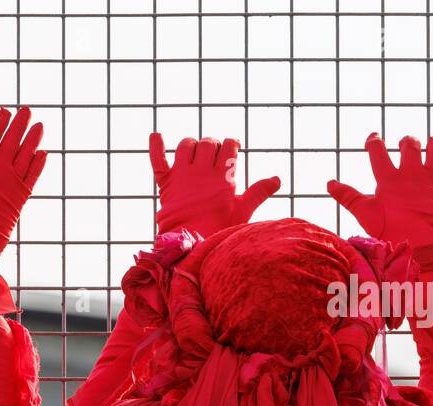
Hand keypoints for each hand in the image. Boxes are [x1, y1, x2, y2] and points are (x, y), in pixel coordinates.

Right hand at [0, 107, 46, 263]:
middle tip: (27, 110)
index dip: (0, 123)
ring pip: (28, 153)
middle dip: (20, 124)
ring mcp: (13, 181)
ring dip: (34, 138)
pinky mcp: (22, 195)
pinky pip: (34, 174)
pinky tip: (43, 153)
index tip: (6, 111)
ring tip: (39, 125)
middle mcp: (0, 168)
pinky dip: (39, 162)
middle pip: (13, 140)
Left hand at [150, 133, 279, 236]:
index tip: (232, 151)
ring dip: (192, 145)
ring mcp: (182, 175)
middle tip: (214, 157)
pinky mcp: (166, 182)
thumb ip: (259, 192)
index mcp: (222, 176)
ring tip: (195, 153)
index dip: (231, 145)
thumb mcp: (242, 210)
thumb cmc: (219, 229)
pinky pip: (158, 159)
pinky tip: (156, 135)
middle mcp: (201, 171)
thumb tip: (277, 179)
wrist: (189, 243)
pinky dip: (156, 146)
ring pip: (186, 146)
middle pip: (208, 143)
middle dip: (213, 145)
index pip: (229, 146)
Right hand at [327, 133, 432, 247]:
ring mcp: (431, 179)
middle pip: (410, 145)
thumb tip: (330, 183)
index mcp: (389, 178)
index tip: (373, 137)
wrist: (422, 244)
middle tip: (404, 143)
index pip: (378, 151)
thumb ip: (348, 197)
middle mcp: (412, 173)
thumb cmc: (389, 230)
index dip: (374, 141)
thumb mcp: (364, 213)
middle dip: (406, 142)